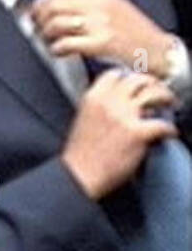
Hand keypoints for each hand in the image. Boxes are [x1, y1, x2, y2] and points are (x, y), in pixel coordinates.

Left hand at [31, 0, 177, 79]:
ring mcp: (100, 23)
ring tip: (49, 41)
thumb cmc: (132, 31)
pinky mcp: (100, 43)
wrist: (157, 50)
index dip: (39, 2)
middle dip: (38, 18)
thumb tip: (49, 2)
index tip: (34, 11)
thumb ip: (83, 0)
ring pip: (54, 24)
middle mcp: (99, 4)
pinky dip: (56, 49)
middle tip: (36, 27)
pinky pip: (63, 44)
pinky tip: (59, 51)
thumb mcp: (110, 4)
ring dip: (45, 35)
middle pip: (51, 6)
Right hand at [61, 69, 176, 199]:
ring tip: (171, 105)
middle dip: (152, 84)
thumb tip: (123, 105)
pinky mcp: (138, 133)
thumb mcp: (83, 120)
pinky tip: (169, 133)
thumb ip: (100, 107)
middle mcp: (109, 102)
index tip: (137, 84)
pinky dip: (170, 129)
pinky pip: (164, 124)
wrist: (79, 175)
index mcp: (92, 98)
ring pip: (155, 94)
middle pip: (138, 80)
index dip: (129, 77)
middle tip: (159, 92)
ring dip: (166, 98)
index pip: (115, 75)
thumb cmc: (80, 155)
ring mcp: (124, 116)